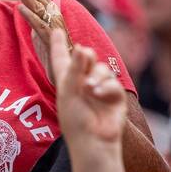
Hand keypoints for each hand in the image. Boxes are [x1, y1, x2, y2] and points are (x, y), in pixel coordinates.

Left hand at [8, 0, 72, 83]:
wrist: (72, 71)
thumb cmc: (58, 51)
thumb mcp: (46, 29)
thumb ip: (42, 12)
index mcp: (51, 13)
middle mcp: (53, 17)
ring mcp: (52, 27)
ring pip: (37, 8)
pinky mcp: (50, 40)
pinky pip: (38, 27)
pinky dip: (29, 17)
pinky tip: (20, 8)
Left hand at [48, 28, 126, 158]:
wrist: (93, 141)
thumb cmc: (75, 120)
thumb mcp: (69, 91)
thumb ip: (75, 68)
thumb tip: (82, 47)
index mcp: (66, 82)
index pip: (60, 58)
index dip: (57, 44)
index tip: (56, 29)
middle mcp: (82, 83)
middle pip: (87, 58)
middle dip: (86, 57)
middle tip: (85, 57)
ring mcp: (99, 89)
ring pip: (102, 69)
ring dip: (96, 76)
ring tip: (90, 90)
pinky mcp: (114, 97)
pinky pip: (112, 82)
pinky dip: (106, 87)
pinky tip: (99, 95)